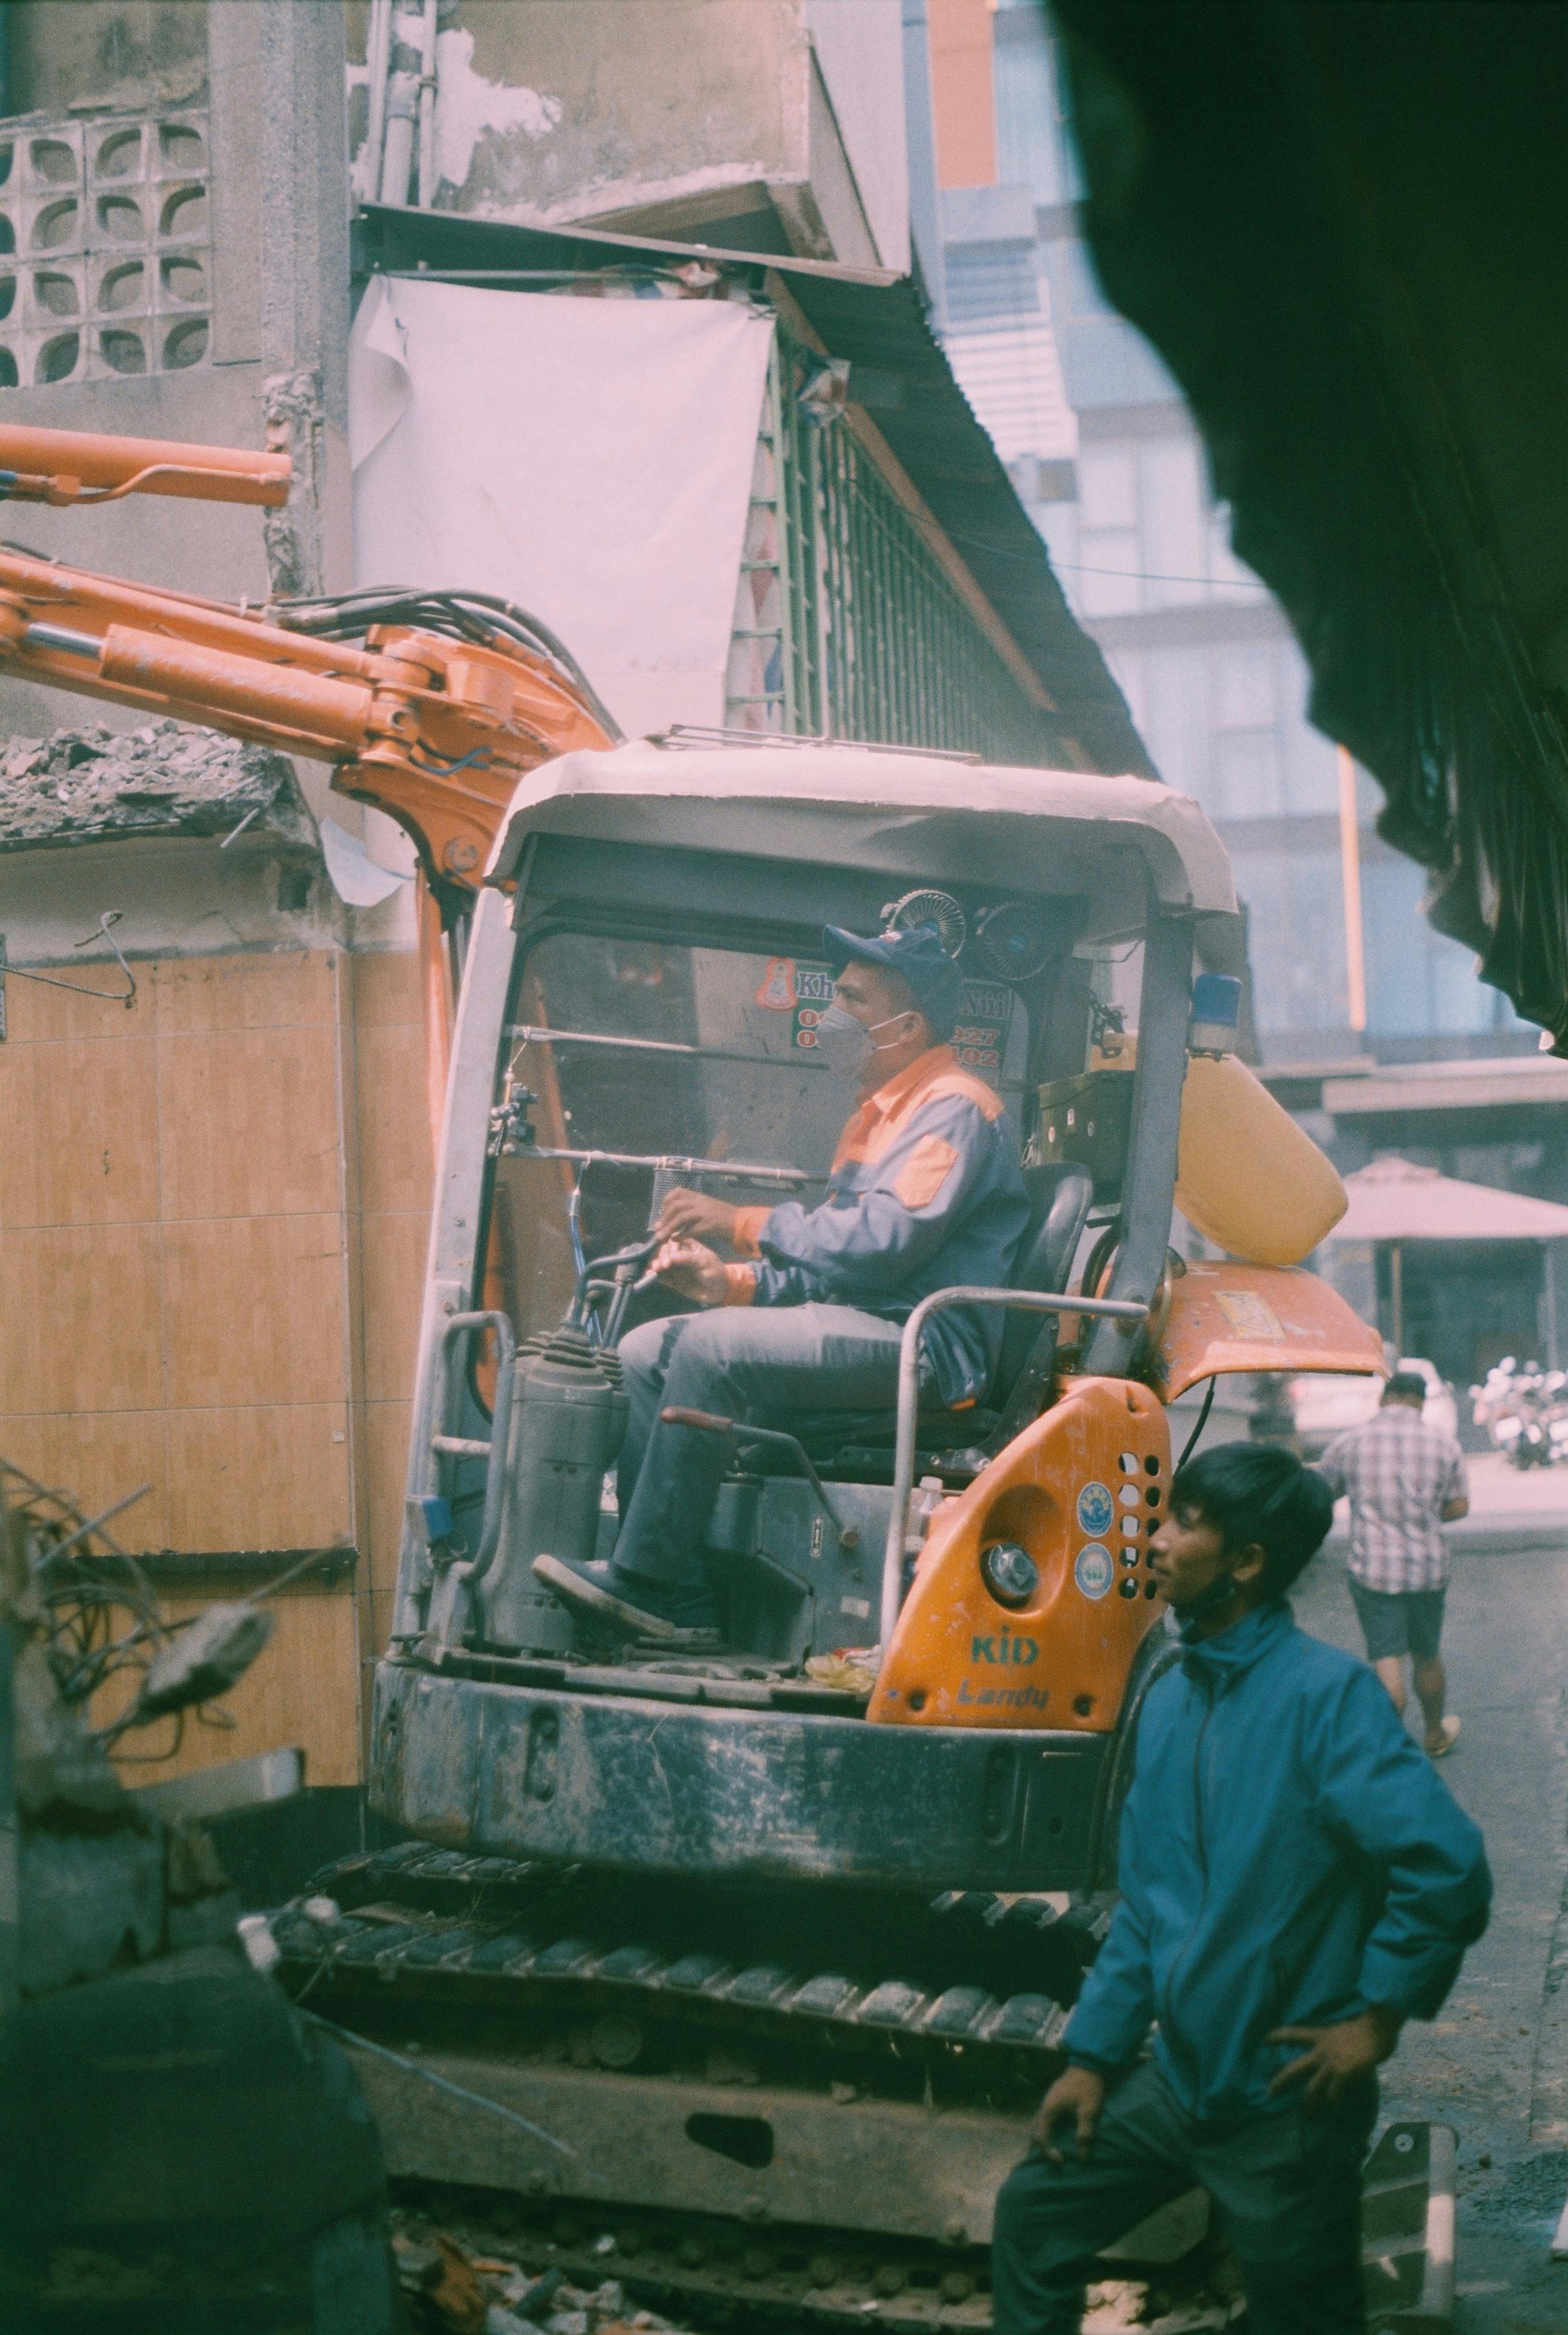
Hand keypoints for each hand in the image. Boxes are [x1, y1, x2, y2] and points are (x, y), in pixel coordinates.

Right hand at [650, 1237, 730, 1306]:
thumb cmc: (715, 1272)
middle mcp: (679, 1255)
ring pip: (660, 1262)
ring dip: (655, 1265)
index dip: (669, 1244)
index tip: (671, 1252)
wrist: (719, 1292)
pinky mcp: (672, 1280)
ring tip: (654, 1270)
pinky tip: (649, 1276)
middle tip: (662, 1264)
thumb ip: (686, 1258)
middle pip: (664, 1250)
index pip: (674, 1239)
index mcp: (689, 1246)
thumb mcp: (703, 1262)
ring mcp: (675, 1267)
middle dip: (661, 1256)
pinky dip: (653, 1275)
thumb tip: (669, 1256)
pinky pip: (660, 1276)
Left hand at [657, 1187, 738, 1244]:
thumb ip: (692, 1208)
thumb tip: (674, 1216)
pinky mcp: (709, 1225)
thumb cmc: (723, 1216)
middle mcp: (700, 1202)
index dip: (666, 1202)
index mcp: (699, 1196)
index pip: (677, 1192)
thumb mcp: (706, 1206)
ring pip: (681, 1217)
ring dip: (669, 1228)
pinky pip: (691, 1230)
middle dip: (664, 1217)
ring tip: (662, 1237)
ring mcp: (705, 1212)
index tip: (661, 1212)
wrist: (741, 1223)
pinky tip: (675, 1240)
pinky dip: (681, 1235)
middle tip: (657, 1228)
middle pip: (676, 1205)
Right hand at [1031, 2065, 1105, 2160]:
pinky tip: (1057, 2135)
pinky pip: (1044, 2119)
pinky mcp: (1053, 2100)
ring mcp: (1047, 2102)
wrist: (1088, 2063)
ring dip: (1043, 2139)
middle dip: (1041, 2148)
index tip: (1061, 2160)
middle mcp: (1044, 2106)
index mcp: (1049, 2110)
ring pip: (1038, 2125)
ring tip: (1054, 2151)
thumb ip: (1084, 2134)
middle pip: (1034, 2131)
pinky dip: (1047, 2131)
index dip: (1048, 2152)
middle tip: (1055, 2159)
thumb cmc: (1087, 2086)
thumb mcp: (1088, 2111)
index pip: (1040, 2136)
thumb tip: (1082, 2158)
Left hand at [1267, 2007, 1400, 2103]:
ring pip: (1312, 2088)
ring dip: (1309, 2104)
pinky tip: (1335, 2111)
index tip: (1264, 2041)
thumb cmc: (1366, 2024)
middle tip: (1270, 2093)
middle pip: (1294, 2068)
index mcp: (1320, 2035)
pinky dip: (1334, 2104)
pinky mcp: (1343, 2074)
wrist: (1377, 2027)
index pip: (1293, 2033)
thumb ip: (1338, 2039)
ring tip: (1308, 2115)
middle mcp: (1321, 2050)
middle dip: (1280, 2081)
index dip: (1278, 2037)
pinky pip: (1334, 2094)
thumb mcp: (1344, 2027)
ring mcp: (1331, 2063)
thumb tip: (1341, 2048)